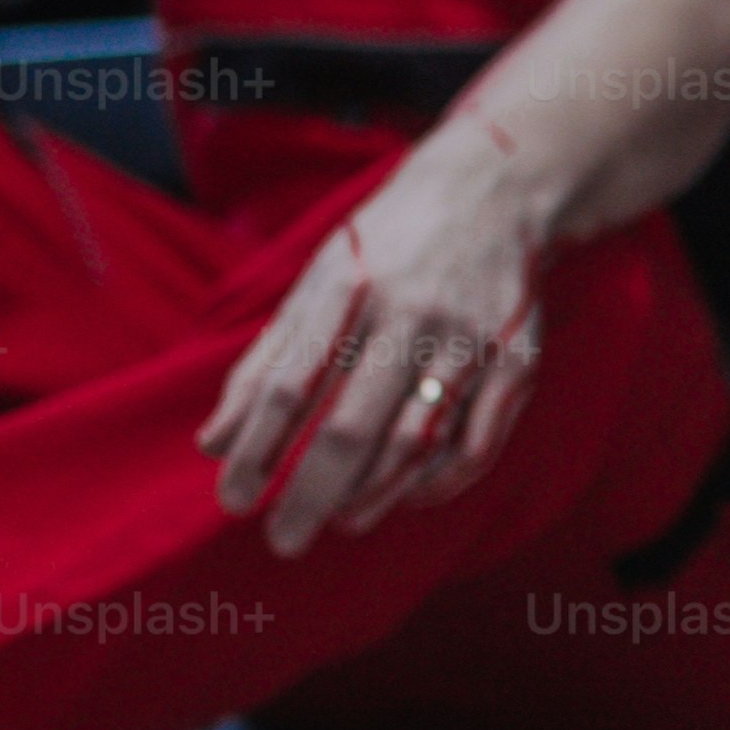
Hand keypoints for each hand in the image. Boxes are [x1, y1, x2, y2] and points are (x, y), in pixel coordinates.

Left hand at [199, 123, 549, 554]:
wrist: (495, 189)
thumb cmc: (387, 244)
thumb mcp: (317, 281)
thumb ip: (265, 362)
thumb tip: (212, 443)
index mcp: (348, 288)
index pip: (288, 387)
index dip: (255, 451)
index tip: (232, 500)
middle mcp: (408, 314)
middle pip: (350, 428)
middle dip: (310, 495)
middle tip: (283, 540)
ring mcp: (468, 338)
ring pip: (414, 442)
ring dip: (372, 495)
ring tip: (341, 520)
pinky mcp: (518, 358)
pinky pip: (476, 443)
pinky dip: (439, 483)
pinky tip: (406, 497)